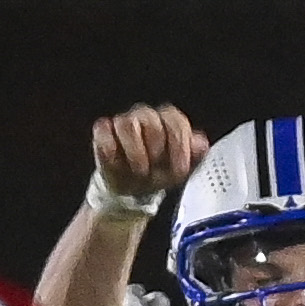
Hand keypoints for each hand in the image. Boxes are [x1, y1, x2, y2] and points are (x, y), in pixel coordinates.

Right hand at [91, 104, 209, 199]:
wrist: (133, 188)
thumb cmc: (159, 173)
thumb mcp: (180, 168)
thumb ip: (194, 155)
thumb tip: (202, 144)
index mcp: (168, 121)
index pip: (175, 120)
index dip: (178, 144)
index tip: (180, 168)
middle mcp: (146, 116)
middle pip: (151, 120)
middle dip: (156, 149)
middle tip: (156, 167)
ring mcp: (123, 122)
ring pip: (127, 124)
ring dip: (135, 151)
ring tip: (140, 170)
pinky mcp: (103, 131)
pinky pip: (104, 131)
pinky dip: (112, 149)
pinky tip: (118, 164)